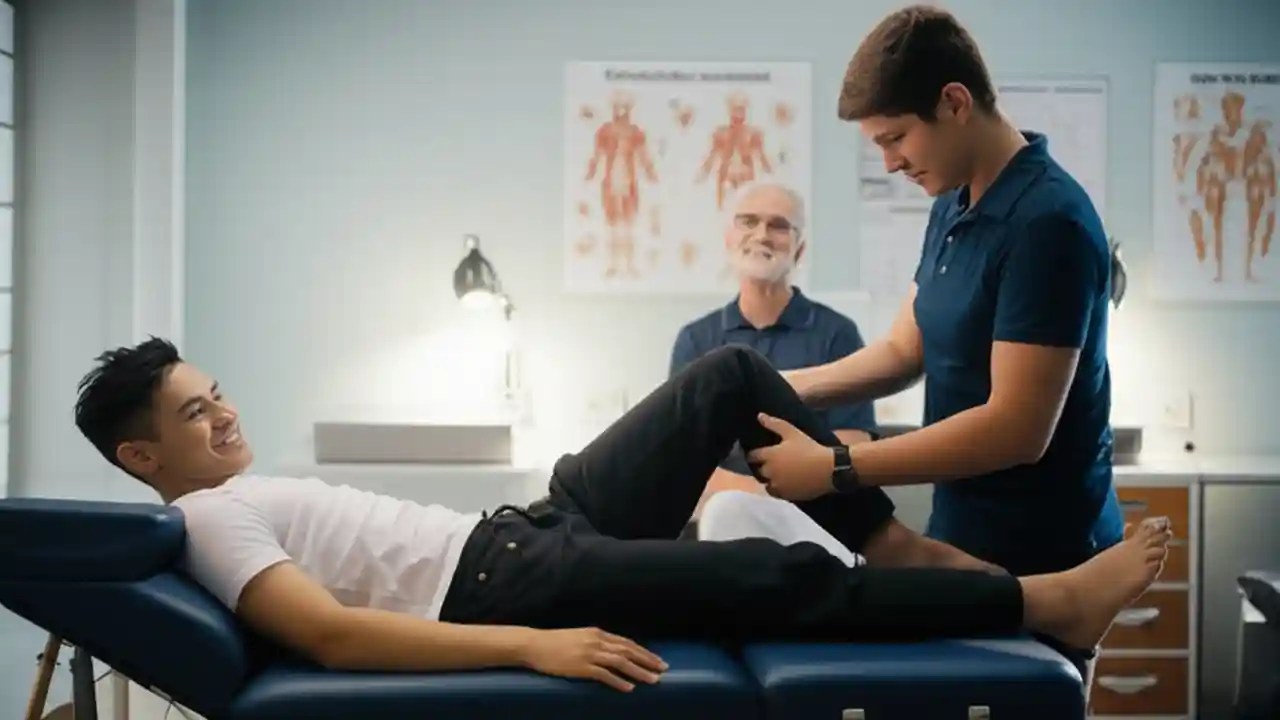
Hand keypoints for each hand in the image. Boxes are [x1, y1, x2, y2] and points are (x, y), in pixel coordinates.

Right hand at [519, 627, 667, 691]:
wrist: (534, 645)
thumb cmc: (554, 643)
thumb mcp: (579, 637)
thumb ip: (595, 643)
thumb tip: (610, 652)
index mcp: (597, 633)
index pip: (626, 642)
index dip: (644, 652)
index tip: (657, 660)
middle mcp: (596, 641)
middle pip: (628, 650)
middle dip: (648, 660)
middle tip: (663, 669)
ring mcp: (589, 653)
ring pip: (621, 662)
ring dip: (639, 671)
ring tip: (653, 679)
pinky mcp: (580, 666)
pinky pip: (604, 674)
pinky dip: (618, 681)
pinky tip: (629, 688)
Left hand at [745, 413, 834, 500]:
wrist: (828, 469)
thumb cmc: (809, 448)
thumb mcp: (792, 432)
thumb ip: (774, 424)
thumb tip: (759, 415)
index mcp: (769, 455)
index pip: (752, 456)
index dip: (754, 454)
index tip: (758, 453)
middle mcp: (769, 471)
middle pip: (759, 470)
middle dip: (764, 466)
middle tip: (773, 463)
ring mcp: (777, 485)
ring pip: (766, 483)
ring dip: (770, 479)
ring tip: (779, 474)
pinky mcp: (786, 495)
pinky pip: (776, 493)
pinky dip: (777, 489)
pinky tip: (785, 483)